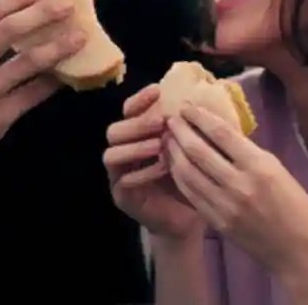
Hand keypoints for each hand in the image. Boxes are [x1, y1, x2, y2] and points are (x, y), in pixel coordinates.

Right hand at [103, 84, 204, 238]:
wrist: (189, 217)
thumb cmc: (191, 178)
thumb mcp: (192, 149)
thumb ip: (187, 128)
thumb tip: (196, 100)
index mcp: (137, 135)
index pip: (129, 111)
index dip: (139, 100)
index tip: (158, 91)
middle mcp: (124, 152)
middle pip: (114, 130)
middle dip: (137, 124)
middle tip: (161, 122)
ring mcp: (119, 175)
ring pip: (112, 154)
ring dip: (136, 147)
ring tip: (160, 146)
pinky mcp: (122, 196)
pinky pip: (122, 180)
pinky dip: (141, 173)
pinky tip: (162, 169)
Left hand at [165, 105, 307, 273]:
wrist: (297, 251)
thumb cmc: (295, 206)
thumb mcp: (278, 169)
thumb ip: (249, 153)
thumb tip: (222, 133)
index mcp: (260, 166)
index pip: (221, 133)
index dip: (200, 117)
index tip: (187, 107)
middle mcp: (240, 183)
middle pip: (199, 150)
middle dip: (180, 131)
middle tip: (170, 119)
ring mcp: (226, 205)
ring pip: (188, 172)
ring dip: (174, 152)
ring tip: (167, 139)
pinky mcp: (217, 222)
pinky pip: (191, 194)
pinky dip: (179, 176)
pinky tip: (174, 165)